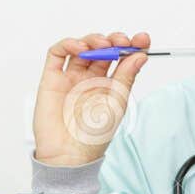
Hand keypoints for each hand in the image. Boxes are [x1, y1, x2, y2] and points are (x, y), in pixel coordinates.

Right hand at [32, 30, 151, 165]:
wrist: (69, 154)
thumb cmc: (93, 136)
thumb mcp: (117, 104)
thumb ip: (126, 78)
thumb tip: (139, 55)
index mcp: (109, 85)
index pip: (122, 59)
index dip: (132, 46)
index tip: (142, 39)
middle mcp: (90, 78)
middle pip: (103, 50)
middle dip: (114, 40)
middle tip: (122, 41)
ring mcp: (71, 77)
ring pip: (82, 48)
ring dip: (93, 40)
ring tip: (102, 45)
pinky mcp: (52, 78)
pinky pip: (57, 54)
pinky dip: (67, 44)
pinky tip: (79, 47)